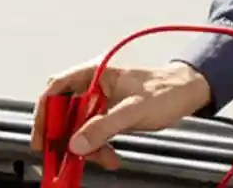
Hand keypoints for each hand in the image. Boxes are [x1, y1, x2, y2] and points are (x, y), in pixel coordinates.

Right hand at [30, 60, 212, 169]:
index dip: (44, 112)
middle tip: (62, 155)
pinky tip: (109, 157)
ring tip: (99, 159)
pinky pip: (94, 132)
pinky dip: (98, 147)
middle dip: (64, 135)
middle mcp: (94, 85)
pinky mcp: (110, 114)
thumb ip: (103, 126)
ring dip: (84, 145)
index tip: (42, 136)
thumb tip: (76, 142)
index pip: (56, 89)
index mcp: (95, 72)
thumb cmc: (167, 90)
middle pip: (64, 110)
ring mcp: (102, 100)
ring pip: (79, 125)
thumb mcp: (133, 110)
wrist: (189, 93)